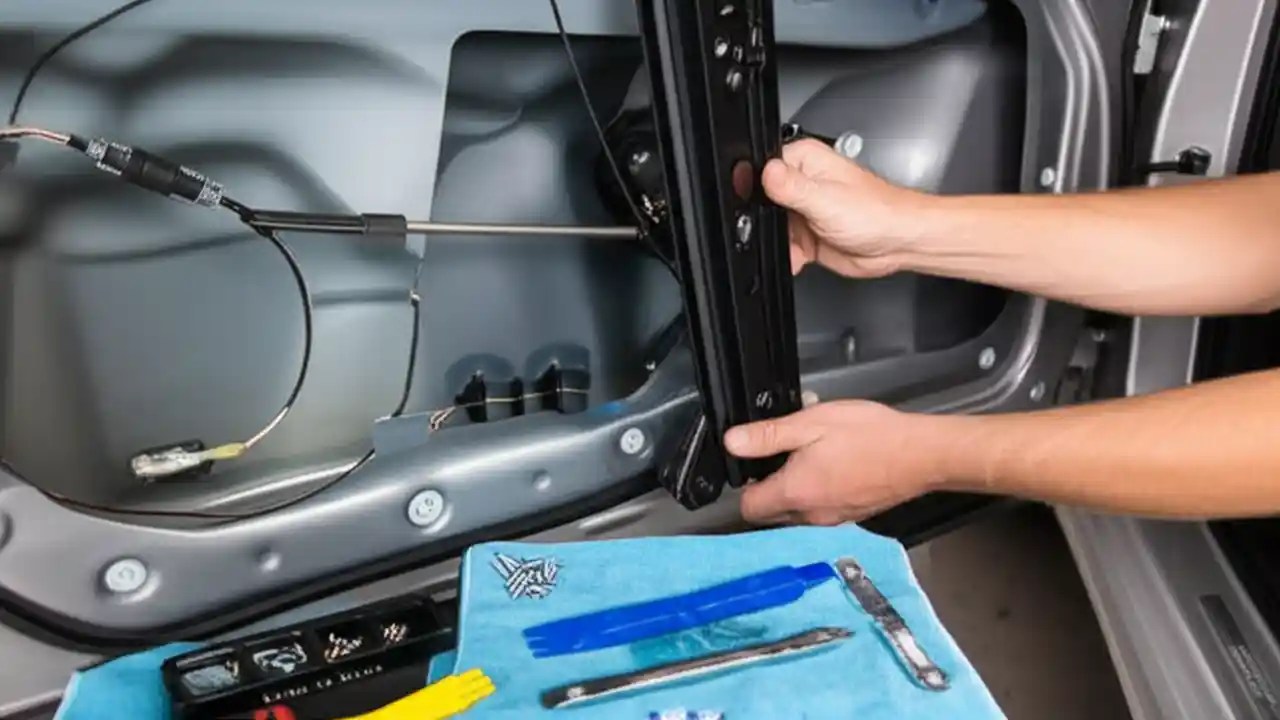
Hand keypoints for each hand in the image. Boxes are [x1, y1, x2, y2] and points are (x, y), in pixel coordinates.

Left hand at [723, 400, 946, 525]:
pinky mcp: (853, 516)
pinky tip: (837, 465)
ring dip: (798, 488)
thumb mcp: (811, 423)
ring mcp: (834, 520)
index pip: (748, 507)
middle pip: (771, 513)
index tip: (756, 463)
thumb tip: (732, 443)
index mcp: (794, 493)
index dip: (745, 484)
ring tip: (816, 454)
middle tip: (787, 452)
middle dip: (771, 487)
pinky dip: (821, 492)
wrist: (922, 455)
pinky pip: (822, 510)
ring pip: (798, 512)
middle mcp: (811, 516)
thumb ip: (767, 436)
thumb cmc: (869, 436)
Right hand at [763, 139, 928, 277]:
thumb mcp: (826, 199)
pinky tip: (799, 257)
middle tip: (779, 229)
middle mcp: (802, 182)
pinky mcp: (807, 234)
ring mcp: (803, 209)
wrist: (898, 244)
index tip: (759, 206)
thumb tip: (765, 171)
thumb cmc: (877, 213)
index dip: (753, 186)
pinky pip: (784, 245)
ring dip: (777, 240)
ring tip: (793, 244)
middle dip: (765, 219)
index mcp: (804, 161)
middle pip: (762, 199)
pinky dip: (787, 255)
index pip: (763, 166)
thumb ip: (791, 187)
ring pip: (771, 225)